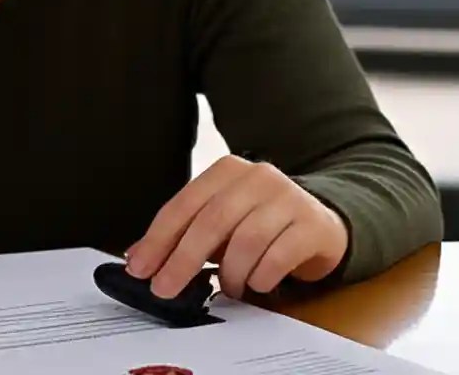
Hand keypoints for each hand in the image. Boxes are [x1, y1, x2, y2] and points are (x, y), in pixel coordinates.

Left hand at [124, 155, 348, 299]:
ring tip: (227, 288)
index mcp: (227, 170)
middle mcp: (258, 177)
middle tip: (165, 288)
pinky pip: (278, 256)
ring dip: (230, 273)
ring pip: (246, 240)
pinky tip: (256, 283)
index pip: (184, 204)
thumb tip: (137, 259)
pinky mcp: (312, 224)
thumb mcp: (219, 222)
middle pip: (212, 221)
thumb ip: (180, 235)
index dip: (158, 238)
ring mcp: (288, 198)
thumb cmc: (260, 223)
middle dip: (183, 260)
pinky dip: (260, 276)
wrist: (321, 222)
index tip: (140, 268)